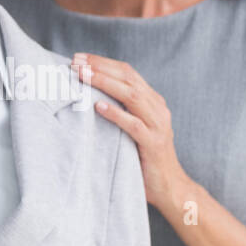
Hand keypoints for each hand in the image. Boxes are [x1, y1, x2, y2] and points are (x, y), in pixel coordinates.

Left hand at [72, 53, 187, 209]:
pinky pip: (135, 125)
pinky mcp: (154, 144)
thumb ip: (119, 108)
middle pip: (128, 78)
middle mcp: (157, 108)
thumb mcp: (132, 126)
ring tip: (83, 75)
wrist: (170, 188)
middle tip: (75, 61)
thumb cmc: (143, 156)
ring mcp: (158, 126)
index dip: (103, 62)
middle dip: (100, 67)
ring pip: (132, 96)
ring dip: (104, 83)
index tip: (78, 57)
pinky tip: (98, 106)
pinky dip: (116, 114)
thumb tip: (85, 92)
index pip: (127, 72)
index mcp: (152, 100)